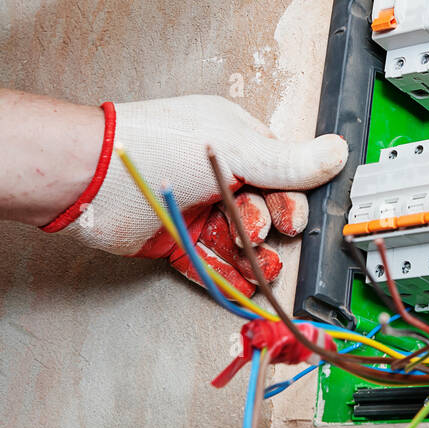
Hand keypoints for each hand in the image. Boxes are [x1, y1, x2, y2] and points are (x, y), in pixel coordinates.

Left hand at [47, 96, 346, 295]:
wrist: (91, 176)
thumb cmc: (156, 146)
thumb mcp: (237, 150)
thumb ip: (289, 163)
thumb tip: (337, 152)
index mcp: (234, 141)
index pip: (279, 172)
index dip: (290, 197)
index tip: (292, 217)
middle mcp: (215, 174)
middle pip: (261, 210)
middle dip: (267, 227)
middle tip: (264, 234)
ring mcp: (194, 206)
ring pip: (236, 239)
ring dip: (250, 256)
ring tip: (255, 265)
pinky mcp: (173, 239)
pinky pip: (208, 262)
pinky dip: (225, 276)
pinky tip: (240, 286)